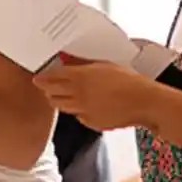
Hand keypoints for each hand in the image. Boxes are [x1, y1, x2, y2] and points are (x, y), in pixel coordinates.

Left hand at [32, 60, 153, 131]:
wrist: (143, 102)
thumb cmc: (128, 80)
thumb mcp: (104, 65)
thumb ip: (82, 63)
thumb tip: (67, 59)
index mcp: (80, 77)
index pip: (51, 78)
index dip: (43, 78)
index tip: (38, 78)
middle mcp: (78, 95)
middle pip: (52, 94)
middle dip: (48, 90)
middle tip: (47, 86)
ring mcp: (83, 110)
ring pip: (61, 107)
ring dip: (59, 101)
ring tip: (62, 95)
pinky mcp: (91, 122)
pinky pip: (77, 116)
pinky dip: (77, 111)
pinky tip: (85, 105)